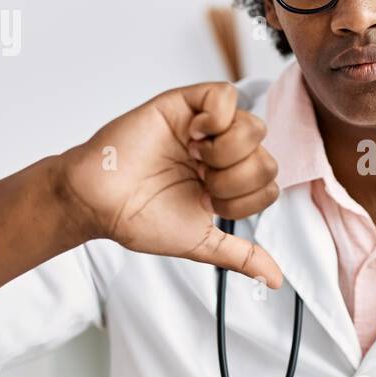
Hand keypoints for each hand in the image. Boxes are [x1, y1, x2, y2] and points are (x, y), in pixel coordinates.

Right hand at [56, 82, 282, 287]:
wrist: (99, 202)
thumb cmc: (139, 218)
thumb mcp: (201, 241)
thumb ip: (241, 256)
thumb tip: (276, 281)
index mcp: (227, 180)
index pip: (268, 183)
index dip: (245, 200)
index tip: (209, 202)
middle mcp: (220, 151)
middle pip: (266, 158)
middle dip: (235, 181)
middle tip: (200, 182)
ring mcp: (205, 125)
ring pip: (254, 127)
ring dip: (228, 152)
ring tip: (195, 158)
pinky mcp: (184, 103)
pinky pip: (226, 94)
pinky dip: (217, 117)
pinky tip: (193, 135)